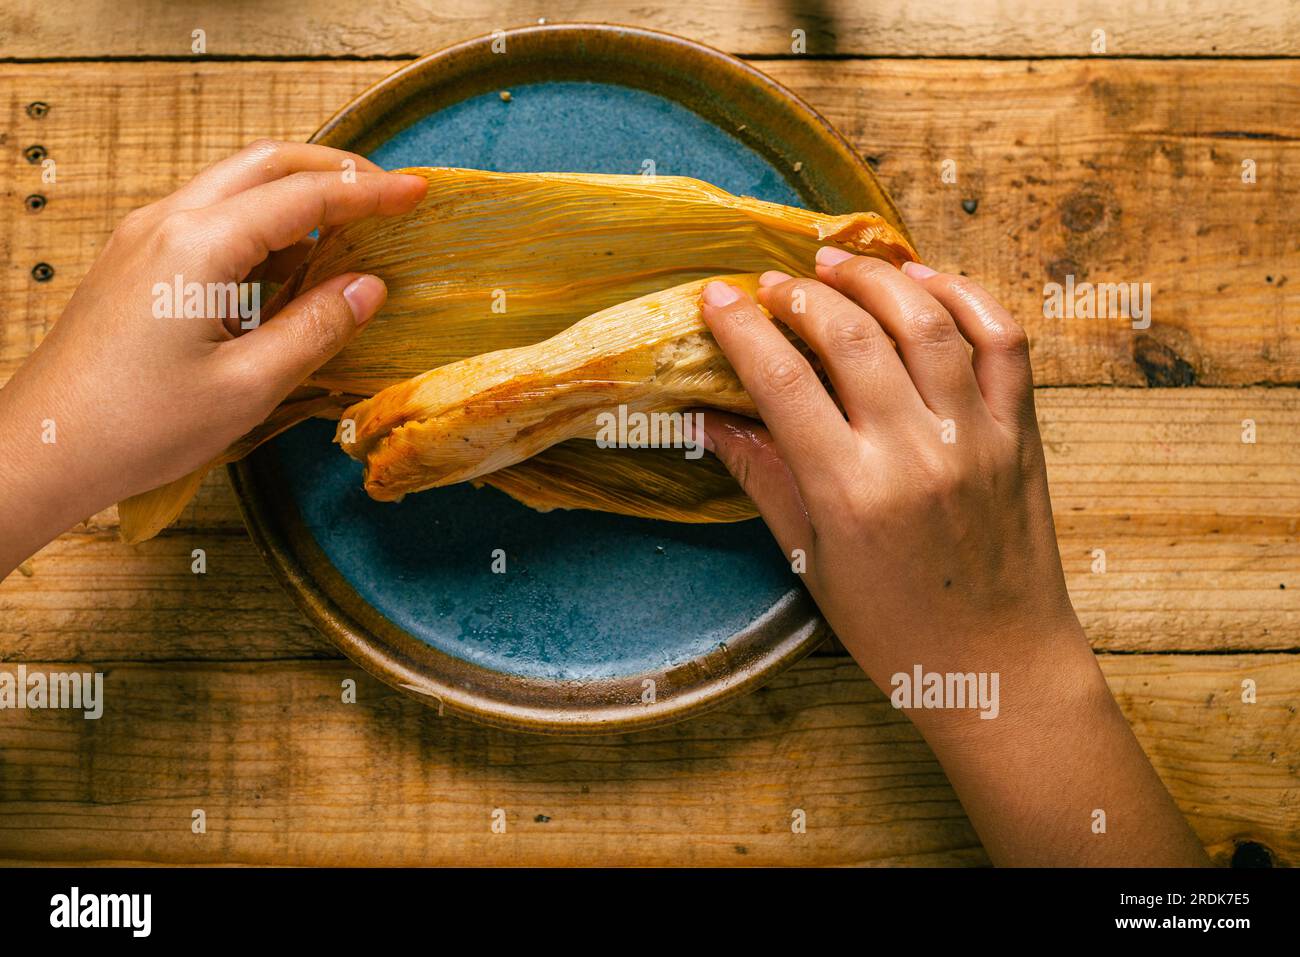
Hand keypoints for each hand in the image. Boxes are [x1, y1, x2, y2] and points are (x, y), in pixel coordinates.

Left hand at [0, 140, 426, 574]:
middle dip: (334, 171)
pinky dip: (263, 223)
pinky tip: (291, 262)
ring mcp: (146, 237)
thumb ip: (316, 328)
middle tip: (390, 194)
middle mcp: (168, 222)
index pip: (303, 196)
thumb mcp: (247, 387)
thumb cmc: (139, 428)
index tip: (420, 192)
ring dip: (298, 193)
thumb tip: (369, 286)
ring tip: (353, 226)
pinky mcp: (137, 260)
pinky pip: (212, 217)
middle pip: (265, 164)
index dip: (369, 193)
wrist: (43, 450)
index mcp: (198, 246)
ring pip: (236, 185)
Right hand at [698, 251, 1207, 865]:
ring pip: (925, 320)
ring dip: (876, 278)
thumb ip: (764, 480)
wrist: (1000, 668)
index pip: (783, 380)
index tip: (717, 297)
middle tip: (773, 284)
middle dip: (801, 294)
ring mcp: (977, 436)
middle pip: (850, 334)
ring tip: (838, 263)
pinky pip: (1002, 341)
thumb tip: (708, 420)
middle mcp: (915, 452)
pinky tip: (926, 280)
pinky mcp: (1022, 433)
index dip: (742, 329)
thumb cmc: (894, 629)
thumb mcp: (813, 561)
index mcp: (851, 491)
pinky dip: (965, 296)